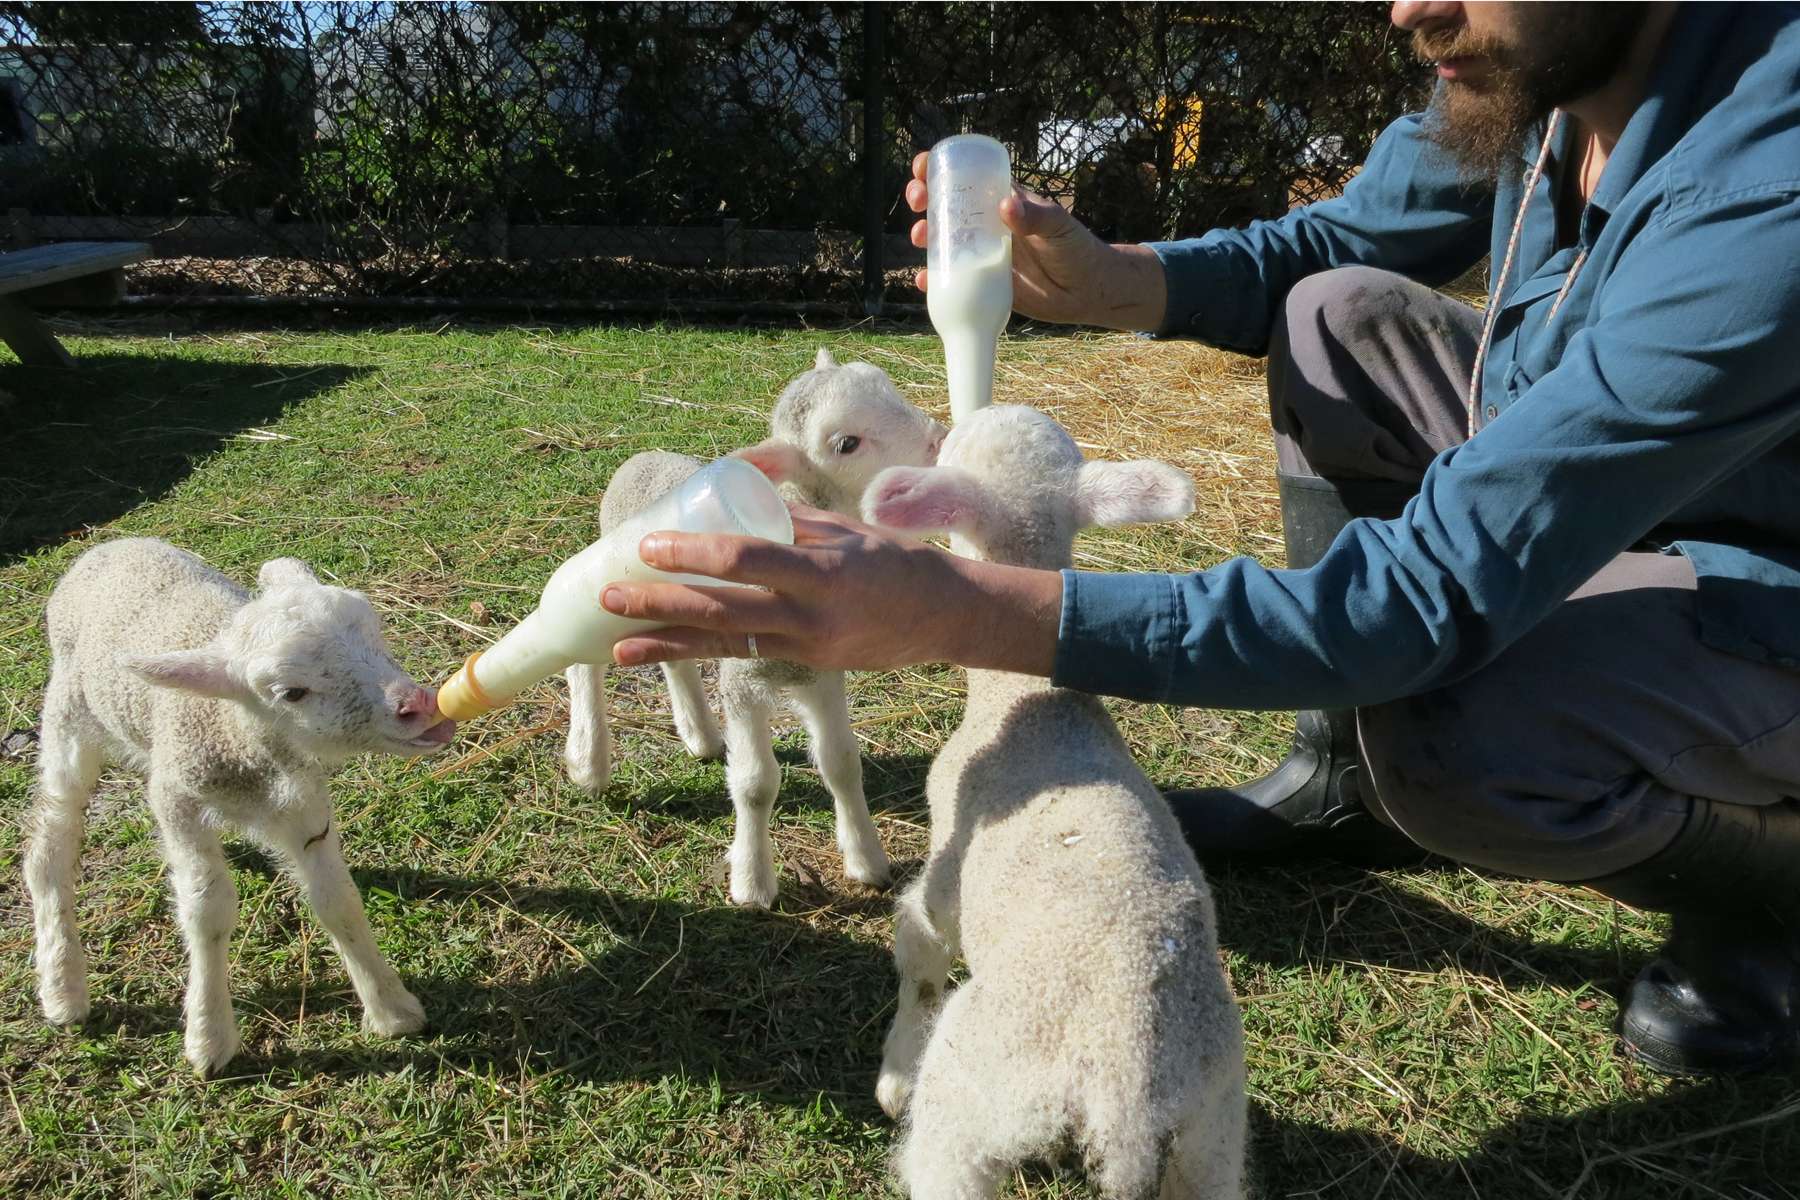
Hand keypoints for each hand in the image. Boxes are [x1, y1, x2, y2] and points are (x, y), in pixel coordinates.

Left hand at [602, 505, 1060, 675]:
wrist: (947, 616)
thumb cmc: (894, 560)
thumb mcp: (844, 530)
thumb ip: (789, 521)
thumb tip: (731, 499)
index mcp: (822, 570)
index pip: (747, 559)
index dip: (693, 555)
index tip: (649, 546)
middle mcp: (811, 615)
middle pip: (723, 611)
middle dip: (662, 604)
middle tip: (610, 595)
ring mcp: (807, 645)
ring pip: (725, 644)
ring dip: (666, 643)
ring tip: (616, 645)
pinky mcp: (805, 662)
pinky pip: (742, 656)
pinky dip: (698, 652)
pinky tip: (661, 652)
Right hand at [905, 151, 1167, 331]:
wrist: (1088, 292)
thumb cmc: (1077, 249)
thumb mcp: (1058, 226)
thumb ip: (1035, 216)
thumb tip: (1006, 205)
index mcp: (1002, 203)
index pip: (967, 178)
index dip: (941, 169)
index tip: (924, 167)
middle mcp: (987, 226)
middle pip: (946, 208)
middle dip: (924, 200)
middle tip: (917, 202)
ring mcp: (982, 255)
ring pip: (943, 242)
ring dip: (925, 236)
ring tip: (920, 238)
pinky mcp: (982, 285)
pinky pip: (952, 280)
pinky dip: (934, 280)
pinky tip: (924, 280)